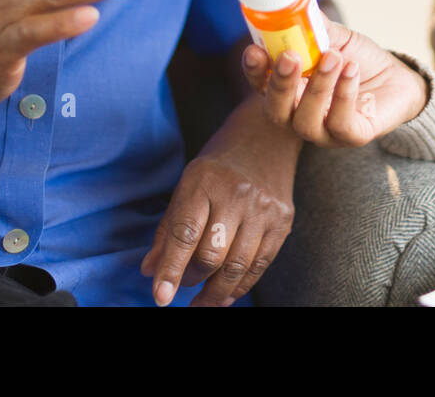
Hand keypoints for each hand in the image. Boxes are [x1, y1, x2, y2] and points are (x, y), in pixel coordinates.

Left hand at [140, 98, 298, 305]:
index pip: (185, 234)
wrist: (268, 132)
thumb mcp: (188, 182)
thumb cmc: (221, 161)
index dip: (170, 269)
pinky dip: (241, 285)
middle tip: (181, 286)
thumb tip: (151, 270)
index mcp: (204, 180)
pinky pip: (261, 264)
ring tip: (202, 303)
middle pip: (212, 254)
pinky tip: (226, 294)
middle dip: (192, 279)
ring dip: (216, 293)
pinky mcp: (284, 219)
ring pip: (238, 266)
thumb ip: (169, 227)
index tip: (160, 297)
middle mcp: (237, 194)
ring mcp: (264, 207)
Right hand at [240, 13, 428, 145]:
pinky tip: (351, 71)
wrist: (396, 77)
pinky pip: (341, 124)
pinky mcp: (352, 136)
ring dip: (317, 87)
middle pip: (276, 110)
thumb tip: (294, 4)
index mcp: (288, 89)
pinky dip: (343, 95)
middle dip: (279, 83)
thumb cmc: (357, 59)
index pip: (260, 84)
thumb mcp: (335, 38)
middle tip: (290, 57)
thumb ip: (313, 27)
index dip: (253, 71)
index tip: (255, 50)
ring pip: (306, 121)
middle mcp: (298, 115)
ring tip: (333, 57)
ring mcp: (324, 131)